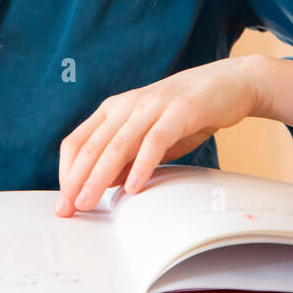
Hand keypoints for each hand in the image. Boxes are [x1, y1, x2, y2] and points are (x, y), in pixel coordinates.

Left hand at [55, 56, 263, 215]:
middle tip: (67, 209)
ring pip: (117, 144)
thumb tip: (103, 184)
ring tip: (88, 201)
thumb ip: (126, 157)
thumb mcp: (148, 137)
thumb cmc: (186, 113)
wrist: (229, 83)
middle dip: (76, 180)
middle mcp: (126, 105)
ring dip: (99, 176)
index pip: (77, 142)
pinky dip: (142, 165)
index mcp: (114, 110)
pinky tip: (134, 187)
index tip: (63, 200)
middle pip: (92, 146)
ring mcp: (152, 106)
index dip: (66, 172)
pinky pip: (155, 141)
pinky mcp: (179, 111)